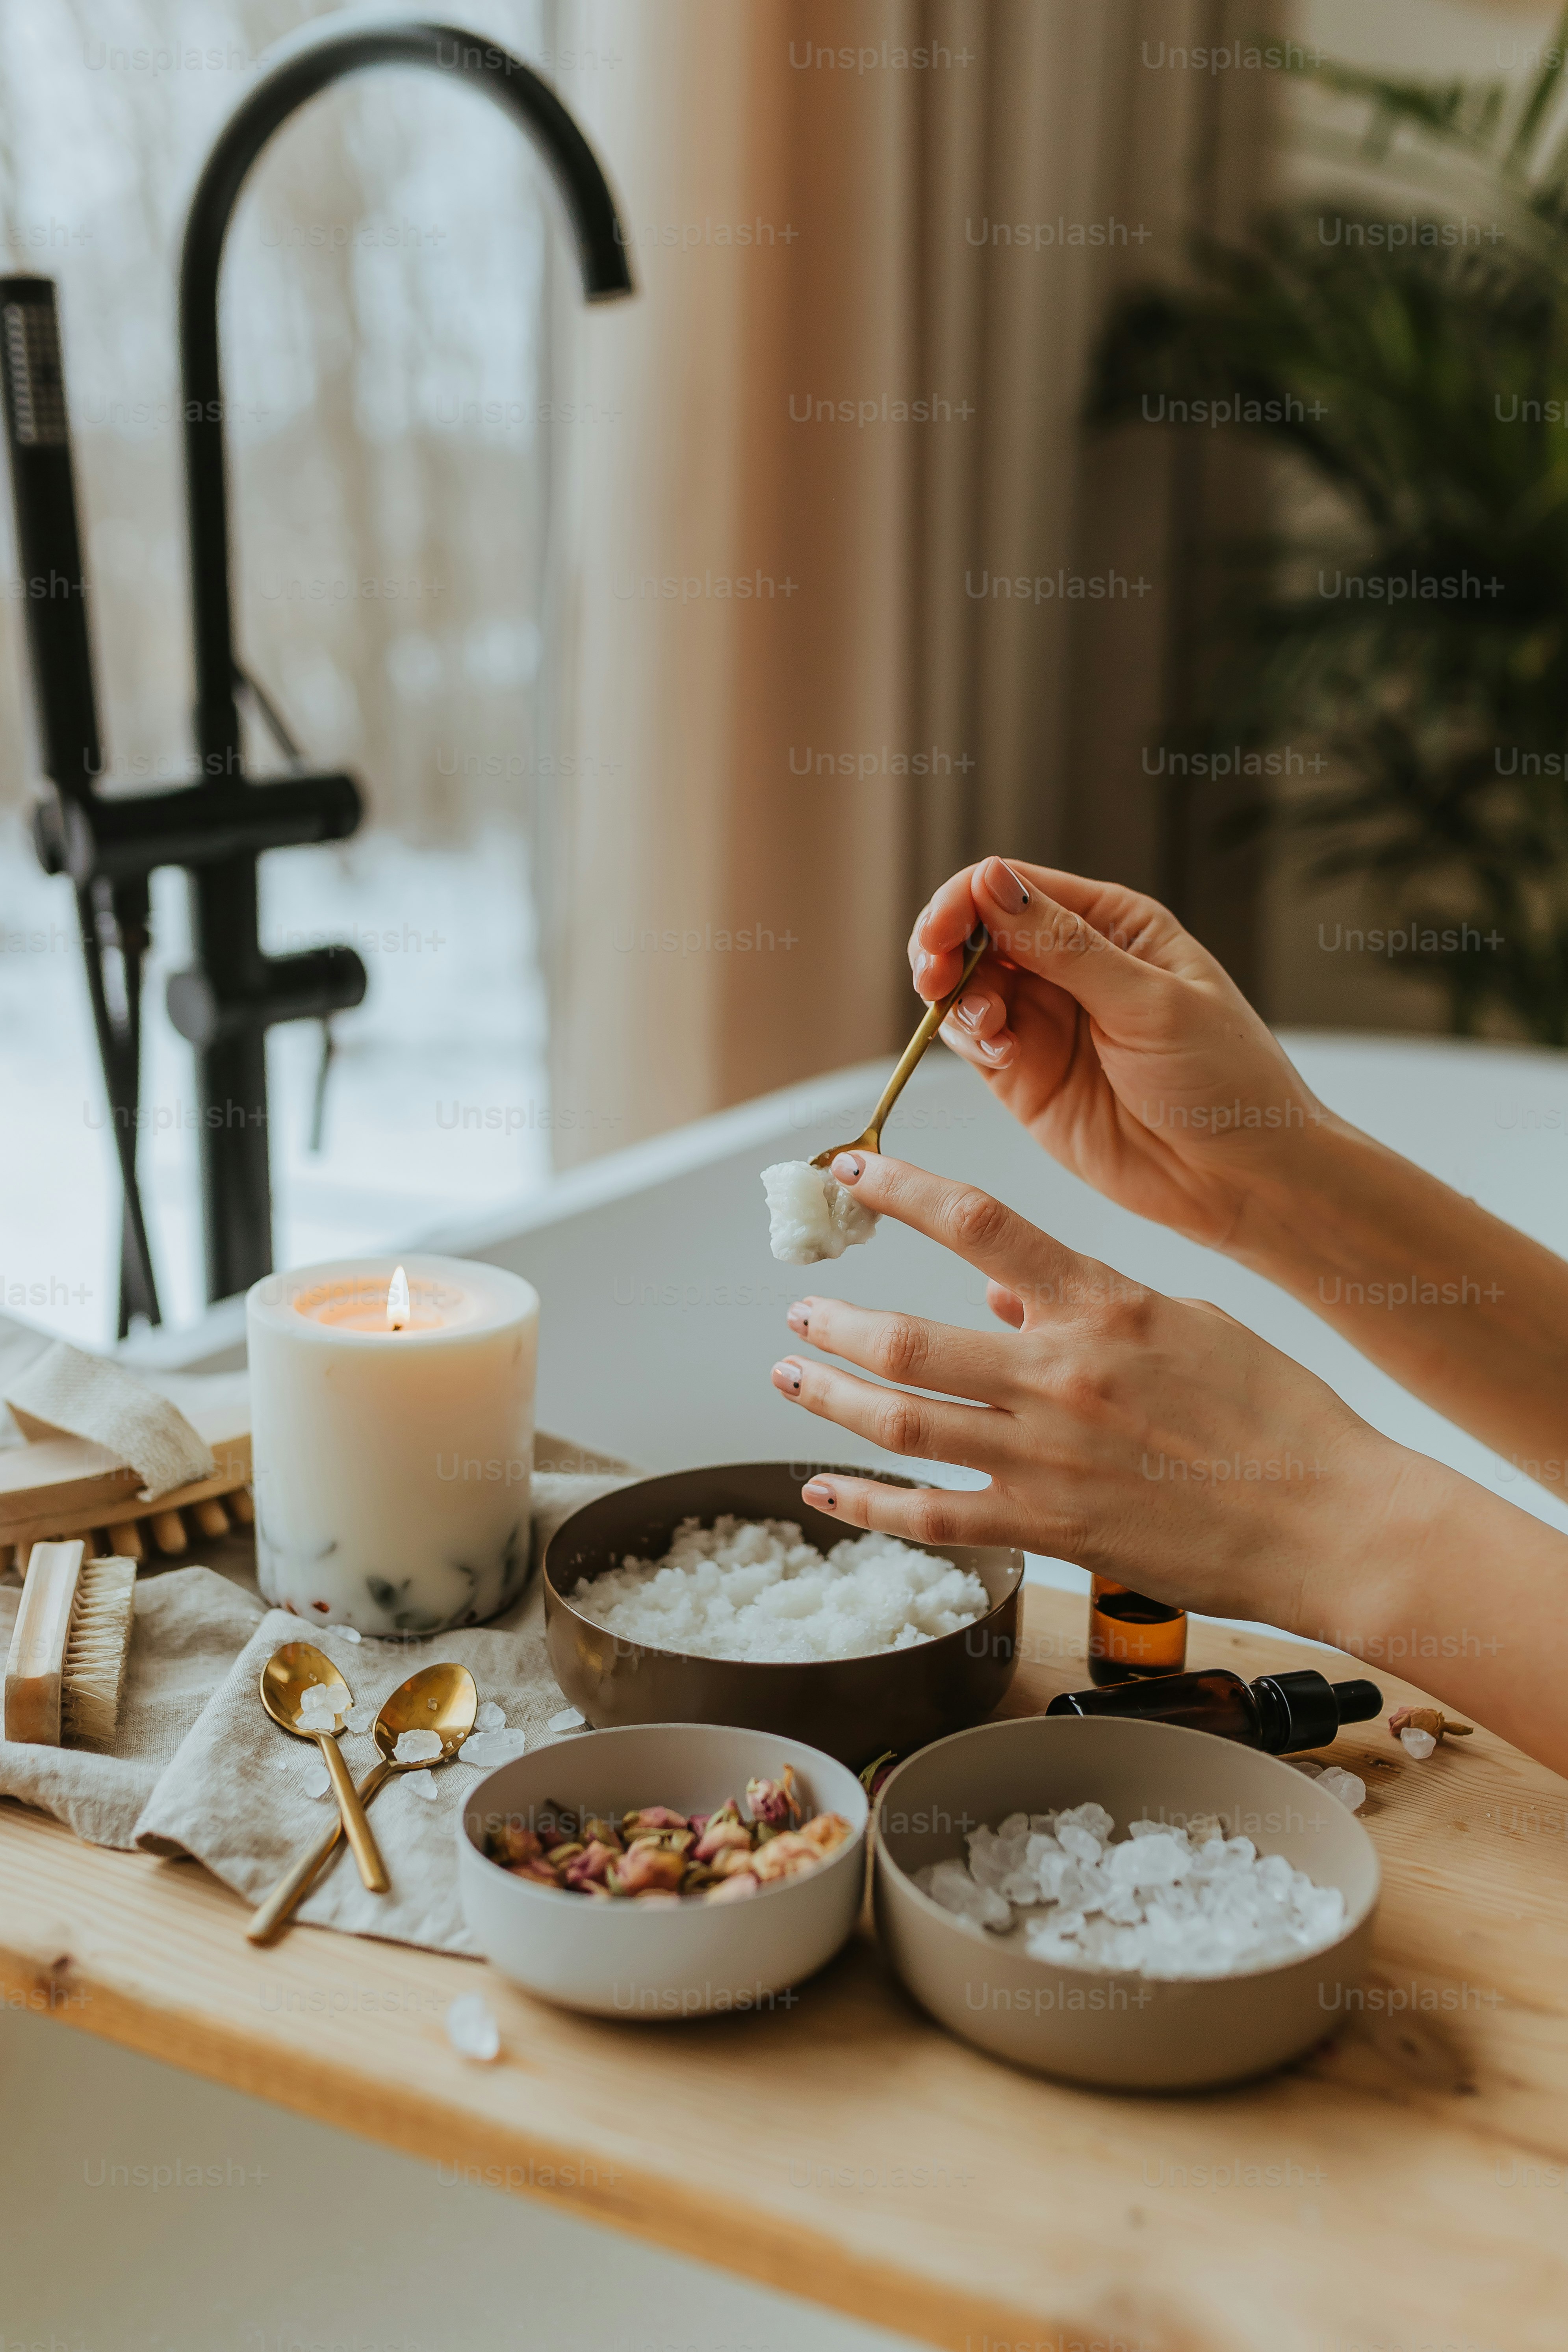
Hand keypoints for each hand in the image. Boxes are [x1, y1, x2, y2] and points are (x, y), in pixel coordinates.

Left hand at [767, 1155, 1395, 1629]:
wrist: (1332, 1521)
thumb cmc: (1280, 1416)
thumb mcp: (1190, 1326)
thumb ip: (1091, 1305)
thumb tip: (1004, 1293)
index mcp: (1105, 1307)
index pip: (979, 1226)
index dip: (903, 1190)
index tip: (853, 1172)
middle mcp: (1063, 1378)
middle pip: (910, 1339)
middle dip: (837, 1318)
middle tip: (800, 1308)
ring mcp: (1050, 1461)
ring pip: (903, 1425)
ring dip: (829, 1398)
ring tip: (790, 1376)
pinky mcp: (1051, 1533)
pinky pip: (933, 1517)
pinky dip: (867, 1502)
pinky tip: (825, 1486)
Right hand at [911, 857, 1324, 1252]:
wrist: (1243, 1177)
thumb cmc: (1224, 1079)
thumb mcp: (1149, 1002)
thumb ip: (1064, 945)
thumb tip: (992, 879)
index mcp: (1112, 924)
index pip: (1015, 887)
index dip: (966, 901)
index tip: (942, 934)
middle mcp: (1072, 964)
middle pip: (977, 930)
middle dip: (945, 945)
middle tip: (935, 976)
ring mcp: (1046, 1020)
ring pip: (966, 985)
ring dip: (958, 997)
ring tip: (992, 1027)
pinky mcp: (1027, 1075)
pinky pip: (973, 1040)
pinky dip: (969, 1038)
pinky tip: (1001, 1052)